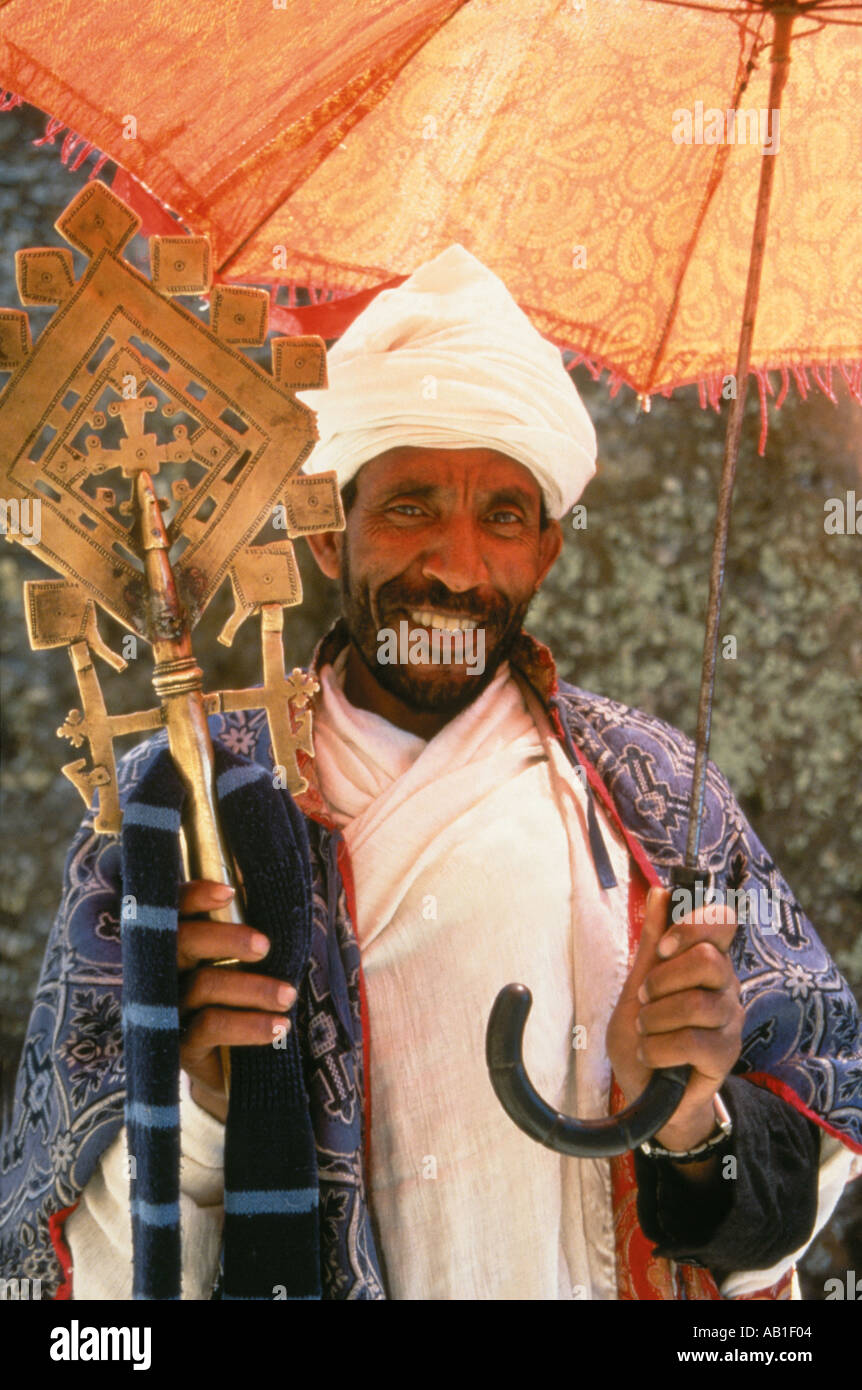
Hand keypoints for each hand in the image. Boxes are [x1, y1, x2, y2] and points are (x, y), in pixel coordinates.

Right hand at [178, 880, 295, 1121]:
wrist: (229, 1073)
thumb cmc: (238, 1006)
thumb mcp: (242, 971)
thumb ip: (247, 943)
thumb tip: (283, 908)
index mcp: (176, 946)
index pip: (174, 911)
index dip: (193, 897)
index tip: (228, 893)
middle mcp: (163, 973)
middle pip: (183, 941)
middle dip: (227, 939)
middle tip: (265, 947)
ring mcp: (167, 1010)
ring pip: (204, 985)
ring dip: (253, 988)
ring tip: (288, 996)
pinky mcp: (177, 1046)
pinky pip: (211, 1026)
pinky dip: (249, 1025)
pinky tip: (278, 1027)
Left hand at [606, 886, 742, 1153]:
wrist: (645, 1092)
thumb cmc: (644, 1034)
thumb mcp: (639, 983)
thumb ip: (652, 942)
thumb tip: (661, 891)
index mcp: (706, 960)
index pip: (722, 921)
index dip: (693, 926)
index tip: (664, 946)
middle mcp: (725, 985)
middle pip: (710, 960)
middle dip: (664, 978)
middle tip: (645, 997)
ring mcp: (729, 1020)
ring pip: (697, 1003)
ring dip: (656, 1018)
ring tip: (645, 1030)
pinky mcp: (726, 1055)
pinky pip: (694, 1041)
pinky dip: (659, 1047)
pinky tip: (652, 1054)